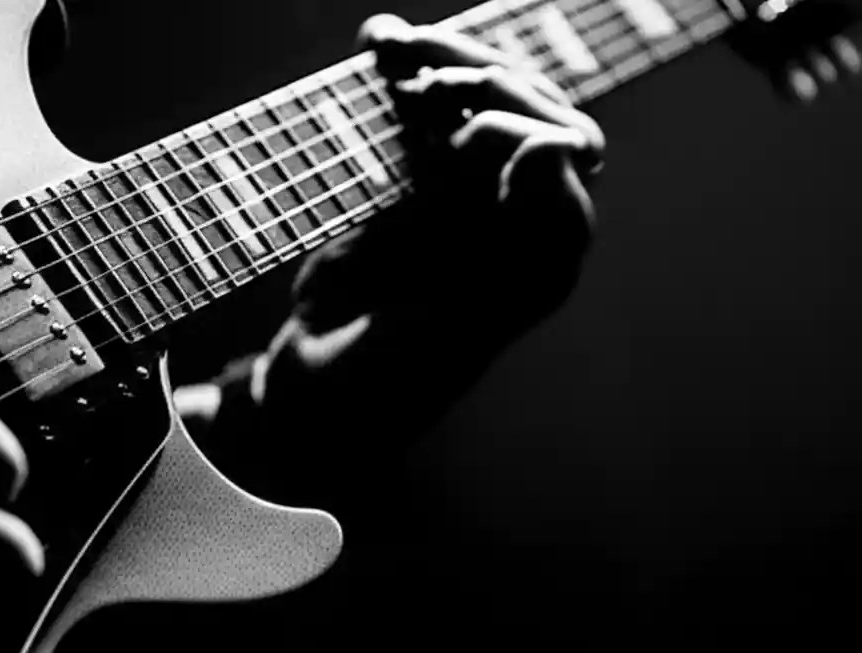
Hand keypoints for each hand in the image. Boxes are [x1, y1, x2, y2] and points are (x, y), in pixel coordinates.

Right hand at [180, 15, 602, 503]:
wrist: (309, 387)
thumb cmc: (373, 384)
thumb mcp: (432, 335)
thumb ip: (492, 247)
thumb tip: (546, 151)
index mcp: (537, 261)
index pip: (567, 162)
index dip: (522, 131)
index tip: (457, 140)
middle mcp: (513, 220)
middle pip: (532, 113)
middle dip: (484, 85)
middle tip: (423, 87)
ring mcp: (463, 194)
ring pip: (481, 99)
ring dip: (442, 58)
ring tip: (389, 44)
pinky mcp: (416, 180)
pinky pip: (424, 111)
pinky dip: (400, 69)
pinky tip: (374, 42)